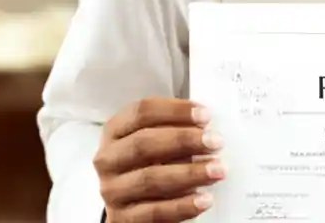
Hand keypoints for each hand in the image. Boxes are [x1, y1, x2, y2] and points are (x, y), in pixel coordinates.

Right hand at [95, 97, 225, 222]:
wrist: (133, 205)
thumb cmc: (149, 165)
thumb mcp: (155, 141)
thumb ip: (174, 130)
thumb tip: (206, 128)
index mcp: (115, 131)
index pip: (141, 112)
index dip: (175, 111)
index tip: (205, 115)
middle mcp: (108, 159)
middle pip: (144, 143)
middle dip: (184, 140)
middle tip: (215, 142)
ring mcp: (112, 190)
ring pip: (150, 179)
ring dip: (189, 173)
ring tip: (216, 170)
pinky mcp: (122, 219)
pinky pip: (154, 212)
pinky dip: (182, 206)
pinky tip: (203, 200)